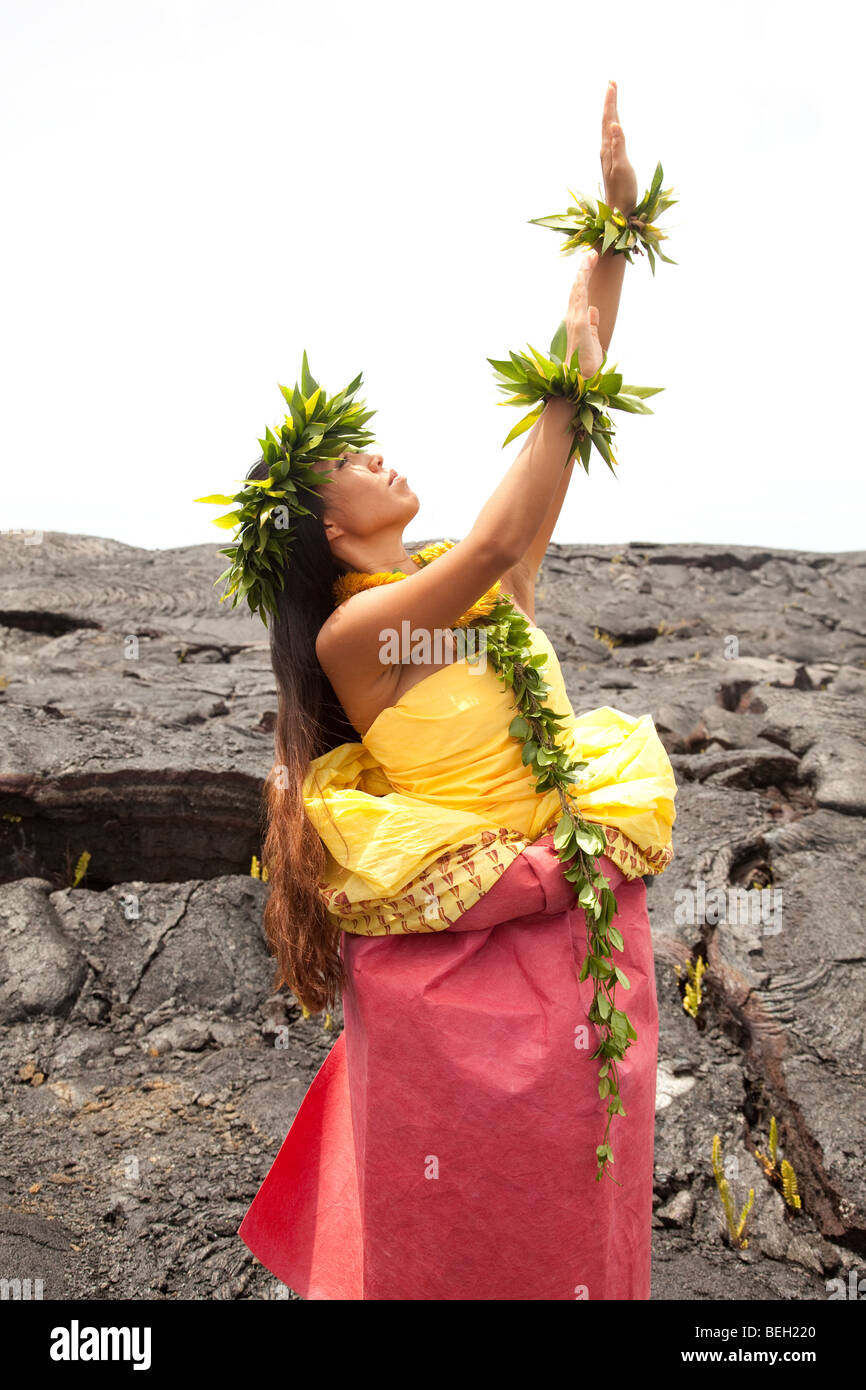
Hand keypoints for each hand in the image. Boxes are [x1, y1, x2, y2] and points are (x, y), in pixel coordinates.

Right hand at [565, 248, 602, 377]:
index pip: (580, 296)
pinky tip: (585, 271)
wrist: (582, 381)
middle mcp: (572, 319)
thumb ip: (593, 324)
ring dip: (584, 272)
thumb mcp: (593, 340)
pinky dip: (582, 283)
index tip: (591, 262)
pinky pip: (580, 299)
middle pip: (577, 289)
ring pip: (578, 290)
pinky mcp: (579, 325)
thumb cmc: (586, 366)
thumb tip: (594, 310)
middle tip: (591, 252)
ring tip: (590, 255)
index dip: (584, 279)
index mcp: (576, 322)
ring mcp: (574, 321)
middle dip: (584, 270)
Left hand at [600, 80, 636, 215]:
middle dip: (609, 101)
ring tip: (612, 98)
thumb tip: (614, 124)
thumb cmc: (622, 192)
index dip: (610, 101)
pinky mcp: (613, 162)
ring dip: (610, 112)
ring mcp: (608, 156)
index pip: (608, 119)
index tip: (612, 83)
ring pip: (608, 128)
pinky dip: (613, 126)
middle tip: (612, 83)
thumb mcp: (621, 167)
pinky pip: (612, 137)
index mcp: (607, 148)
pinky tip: (614, 127)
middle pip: (606, 121)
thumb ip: (618, 145)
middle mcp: (605, 150)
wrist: (617, 213)